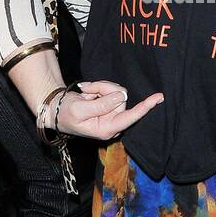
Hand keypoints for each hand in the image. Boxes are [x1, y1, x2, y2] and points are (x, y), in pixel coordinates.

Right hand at [44, 79, 162, 141]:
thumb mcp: (80, 110)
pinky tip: (88, 93)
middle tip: (86, 90)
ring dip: (99, 87)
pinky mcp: (110, 104)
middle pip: (120, 97)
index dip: (145, 107)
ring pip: (115, 90)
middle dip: (103, 89)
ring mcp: (112, 113)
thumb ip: (101, 104)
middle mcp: (113, 122)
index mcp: (107, 129)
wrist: (56, 109)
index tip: (158, 98)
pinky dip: (98, 87)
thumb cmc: (65, 114)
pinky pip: (110, 88)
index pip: (130, 117)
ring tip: (85, 93)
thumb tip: (121, 97)